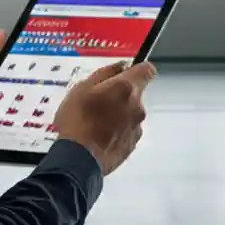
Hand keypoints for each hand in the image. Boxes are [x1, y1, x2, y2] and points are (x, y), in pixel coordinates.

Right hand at [53, 61, 155, 175]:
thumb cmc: (78, 120)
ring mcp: (137, 127)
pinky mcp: (132, 145)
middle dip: (120, 95)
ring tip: (96, 123)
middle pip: (135, 94)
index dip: (137, 70)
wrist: (78, 159)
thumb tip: (121, 66)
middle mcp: (137, 106)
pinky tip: (100, 137)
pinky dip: (118, 132)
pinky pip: (127, 131)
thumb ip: (105, 73)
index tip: (125, 74)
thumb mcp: (82, 88)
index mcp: (127, 88)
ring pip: (131, 114)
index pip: (147, 70)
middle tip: (98, 103)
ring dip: (119, 114)